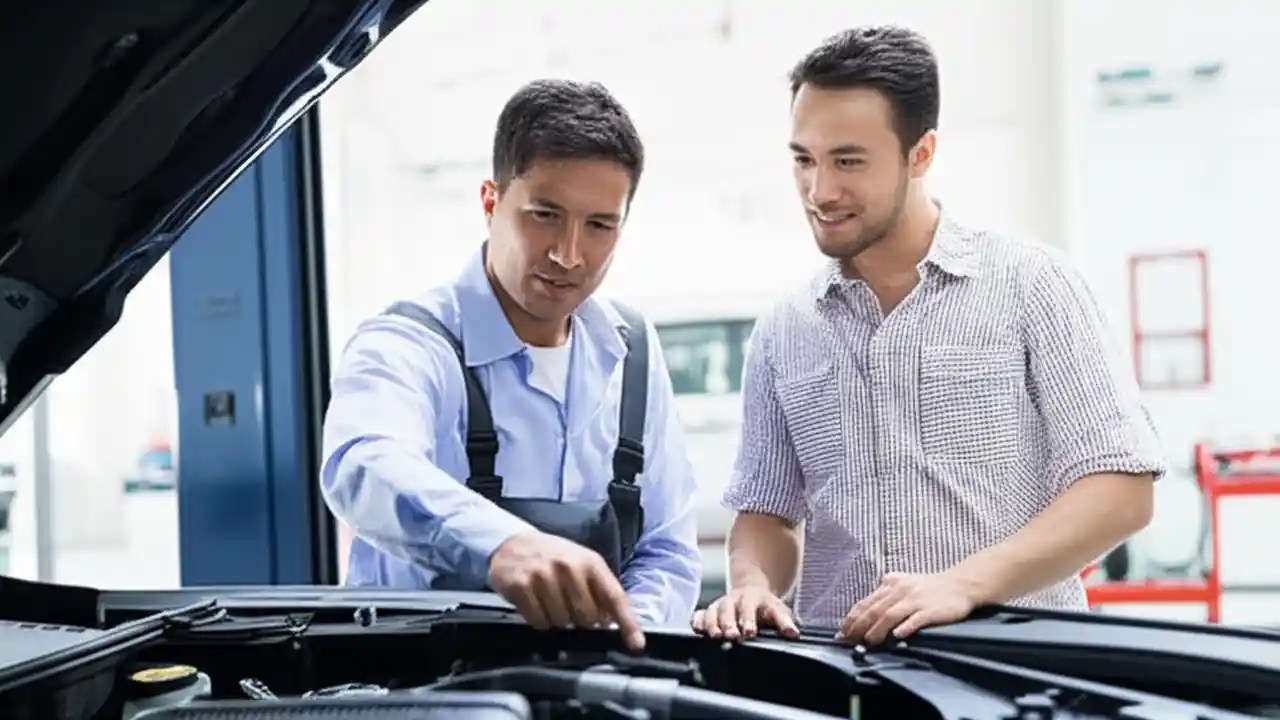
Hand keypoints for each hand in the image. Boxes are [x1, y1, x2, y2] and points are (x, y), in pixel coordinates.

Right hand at [488, 530, 644, 651]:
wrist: (512, 543)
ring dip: (557, 620)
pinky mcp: (521, 586)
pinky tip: (535, 603)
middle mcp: (568, 567)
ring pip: (561, 623)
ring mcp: (543, 576)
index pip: (614, 597)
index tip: (636, 644)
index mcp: (590, 562)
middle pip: (586, 618)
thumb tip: (612, 620)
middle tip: (570, 604)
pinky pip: (538, 622)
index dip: (627, 623)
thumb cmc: (552, 556)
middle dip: (580, 620)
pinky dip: (538, 619)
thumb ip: (599, 588)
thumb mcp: (581, 562)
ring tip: (550, 600)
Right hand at [691, 586, 799, 640]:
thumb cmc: (765, 607)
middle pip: (728, 609)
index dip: (748, 619)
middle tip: (731, 635)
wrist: (751, 591)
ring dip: (712, 624)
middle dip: (728, 623)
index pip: (749, 608)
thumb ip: (784, 621)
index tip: (749, 632)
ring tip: (715, 636)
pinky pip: (699, 614)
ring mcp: (719, 605)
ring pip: (712, 612)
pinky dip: (697, 620)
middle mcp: (733, 600)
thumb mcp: (778, 610)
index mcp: (751, 598)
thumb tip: (793, 633)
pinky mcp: (709, 612)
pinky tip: (696, 628)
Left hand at [836, 571, 976, 644]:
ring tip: (869, 642)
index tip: (842, 631)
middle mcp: (900, 590)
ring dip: (877, 630)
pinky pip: (914, 619)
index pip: (866, 602)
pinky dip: (904, 627)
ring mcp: (916, 599)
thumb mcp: (904, 583)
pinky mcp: (930, 610)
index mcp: (891, 583)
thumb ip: (886, 594)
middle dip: (859, 626)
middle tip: (850, 640)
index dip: (852, 618)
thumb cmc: (930, 587)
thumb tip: (864, 611)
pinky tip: (896, 636)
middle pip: (874, 610)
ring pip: (890, 615)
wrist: (960, 584)